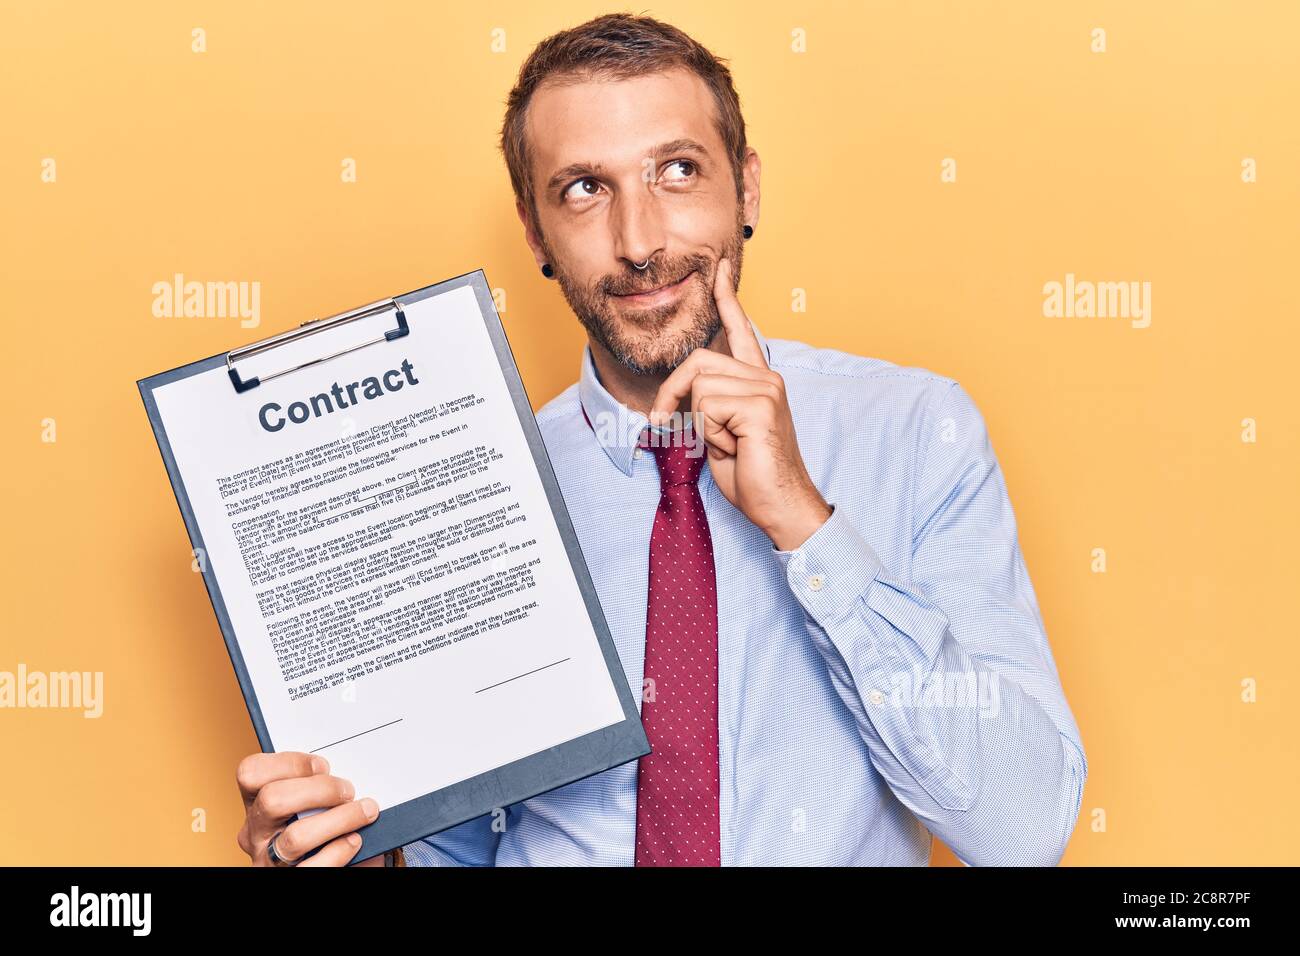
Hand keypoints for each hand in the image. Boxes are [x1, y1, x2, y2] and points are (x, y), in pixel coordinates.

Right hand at [235, 751, 382, 866]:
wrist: (328, 864)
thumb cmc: (320, 832)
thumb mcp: (308, 805)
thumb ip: (315, 787)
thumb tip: (348, 771)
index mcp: (257, 803)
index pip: (251, 773)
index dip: (287, 764)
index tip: (321, 766)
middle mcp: (256, 831)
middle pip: (271, 799)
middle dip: (319, 789)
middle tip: (347, 791)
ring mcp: (269, 860)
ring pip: (295, 837)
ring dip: (339, 820)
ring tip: (364, 812)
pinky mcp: (287, 880)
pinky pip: (312, 867)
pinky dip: (338, 851)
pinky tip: (354, 841)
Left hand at [649, 257, 831, 551]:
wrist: (781, 506)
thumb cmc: (752, 475)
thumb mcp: (719, 433)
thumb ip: (707, 405)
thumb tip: (680, 395)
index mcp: (758, 380)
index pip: (740, 330)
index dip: (726, 300)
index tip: (718, 271)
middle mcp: (766, 377)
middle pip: (698, 361)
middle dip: (671, 394)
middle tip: (663, 424)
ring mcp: (766, 389)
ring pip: (699, 386)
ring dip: (698, 423)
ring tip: (725, 445)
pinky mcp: (761, 406)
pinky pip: (707, 406)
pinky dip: (709, 433)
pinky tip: (733, 448)